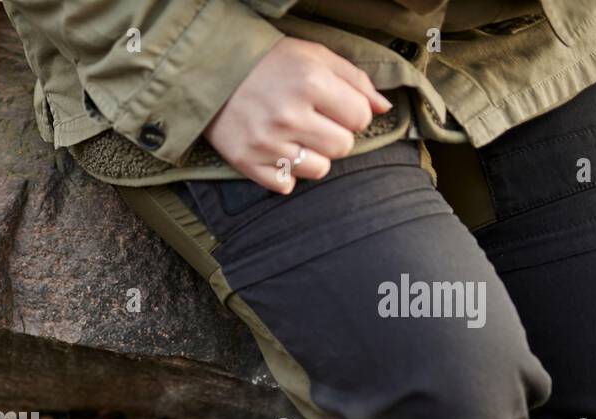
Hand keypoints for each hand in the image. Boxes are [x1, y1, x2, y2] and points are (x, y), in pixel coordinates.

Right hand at [202, 37, 391, 192]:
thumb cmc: (269, 62)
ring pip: (318, 170)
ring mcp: (266, 143)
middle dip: (335, 136)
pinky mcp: (247, 162)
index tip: (335, 108)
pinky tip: (278, 154)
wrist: (212, 73)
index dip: (352, 113)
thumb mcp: (315, 56)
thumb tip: (383, 109)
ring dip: (313, 157)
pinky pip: (286, 185)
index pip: (359, 118)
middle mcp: (289, 115)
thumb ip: (354, 80)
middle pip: (342, 147)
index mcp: (311, 83)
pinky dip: (286, 174)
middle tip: (316, 123)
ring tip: (297, 139)